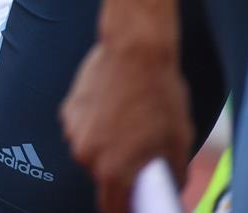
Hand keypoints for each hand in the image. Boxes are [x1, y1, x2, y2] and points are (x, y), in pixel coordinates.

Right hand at [60, 39, 191, 212]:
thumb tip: (172, 188)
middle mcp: (87, 154)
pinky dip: (97, 126)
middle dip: (121, 172)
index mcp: (113, 168)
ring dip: (108, 147)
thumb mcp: (179, 140)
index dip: (126, 210)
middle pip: (103, 178)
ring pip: (92, 152)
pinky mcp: (68, 110)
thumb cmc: (159, 94)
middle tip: (142, 154)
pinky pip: (83, 130)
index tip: (136, 205)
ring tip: (130, 124)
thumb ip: (174, 173)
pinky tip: (116, 107)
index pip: (112, 208)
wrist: (134, 51)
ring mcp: (74, 131)